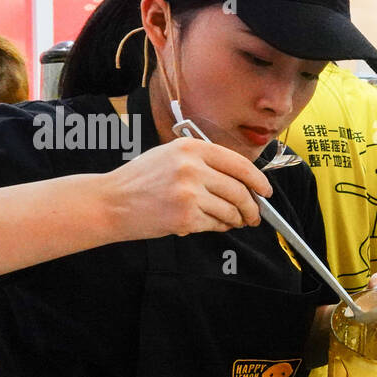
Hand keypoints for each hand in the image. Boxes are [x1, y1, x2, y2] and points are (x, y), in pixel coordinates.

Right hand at [101, 137, 272, 239]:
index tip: (265, 191)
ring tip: (234, 221)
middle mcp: (192, 168)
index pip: (239, 164)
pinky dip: (220, 227)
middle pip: (239, 190)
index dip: (258, 180)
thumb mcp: (171, 156)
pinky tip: (216, 225)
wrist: (111, 202)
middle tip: (253, 215)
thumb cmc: (141, 180)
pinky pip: (216, 224)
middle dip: (251, 207)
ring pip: (231, 210)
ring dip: (237, 219)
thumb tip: (242, 180)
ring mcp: (189, 193)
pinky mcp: (185, 217)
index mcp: (192, 148)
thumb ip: (205, 163)